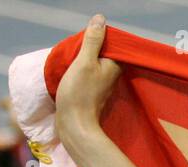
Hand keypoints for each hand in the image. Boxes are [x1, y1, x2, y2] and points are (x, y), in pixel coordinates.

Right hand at [54, 14, 120, 145]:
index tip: (88, 36)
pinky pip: (89, 74)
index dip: (101, 37)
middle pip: (104, 54)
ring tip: (74, 57)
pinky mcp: (93, 93)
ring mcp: (102, 85)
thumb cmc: (80, 93)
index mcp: (114, 67)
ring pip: (96, 64)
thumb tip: (100, 20)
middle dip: (92, 47)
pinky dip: (81, 69)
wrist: (75, 125)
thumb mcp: (84, 61)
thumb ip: (93, 41)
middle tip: (78, 46)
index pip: (113, 44)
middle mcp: (112, 76)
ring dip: (85, 58)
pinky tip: (73, 71)